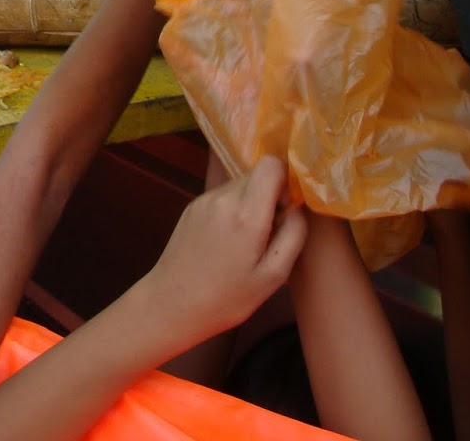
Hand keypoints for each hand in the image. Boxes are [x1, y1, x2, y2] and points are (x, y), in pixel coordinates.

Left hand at [141, 156, 305, 344]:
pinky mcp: (192, 207)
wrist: (171, 303)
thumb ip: (293, 235)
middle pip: (257, 176)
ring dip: (251, 205)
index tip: (287, 208)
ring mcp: (203, 200)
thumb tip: (298, 207)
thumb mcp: (273, 275)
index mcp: (246, 214)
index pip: (271, 165)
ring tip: (246, 243)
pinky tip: (227, 242)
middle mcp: (222, 198)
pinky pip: (222, 197)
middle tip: (268, 234)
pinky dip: (233, 210)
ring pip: (240, 186)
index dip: (286, 180)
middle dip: (270, 197)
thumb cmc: (226, 298)